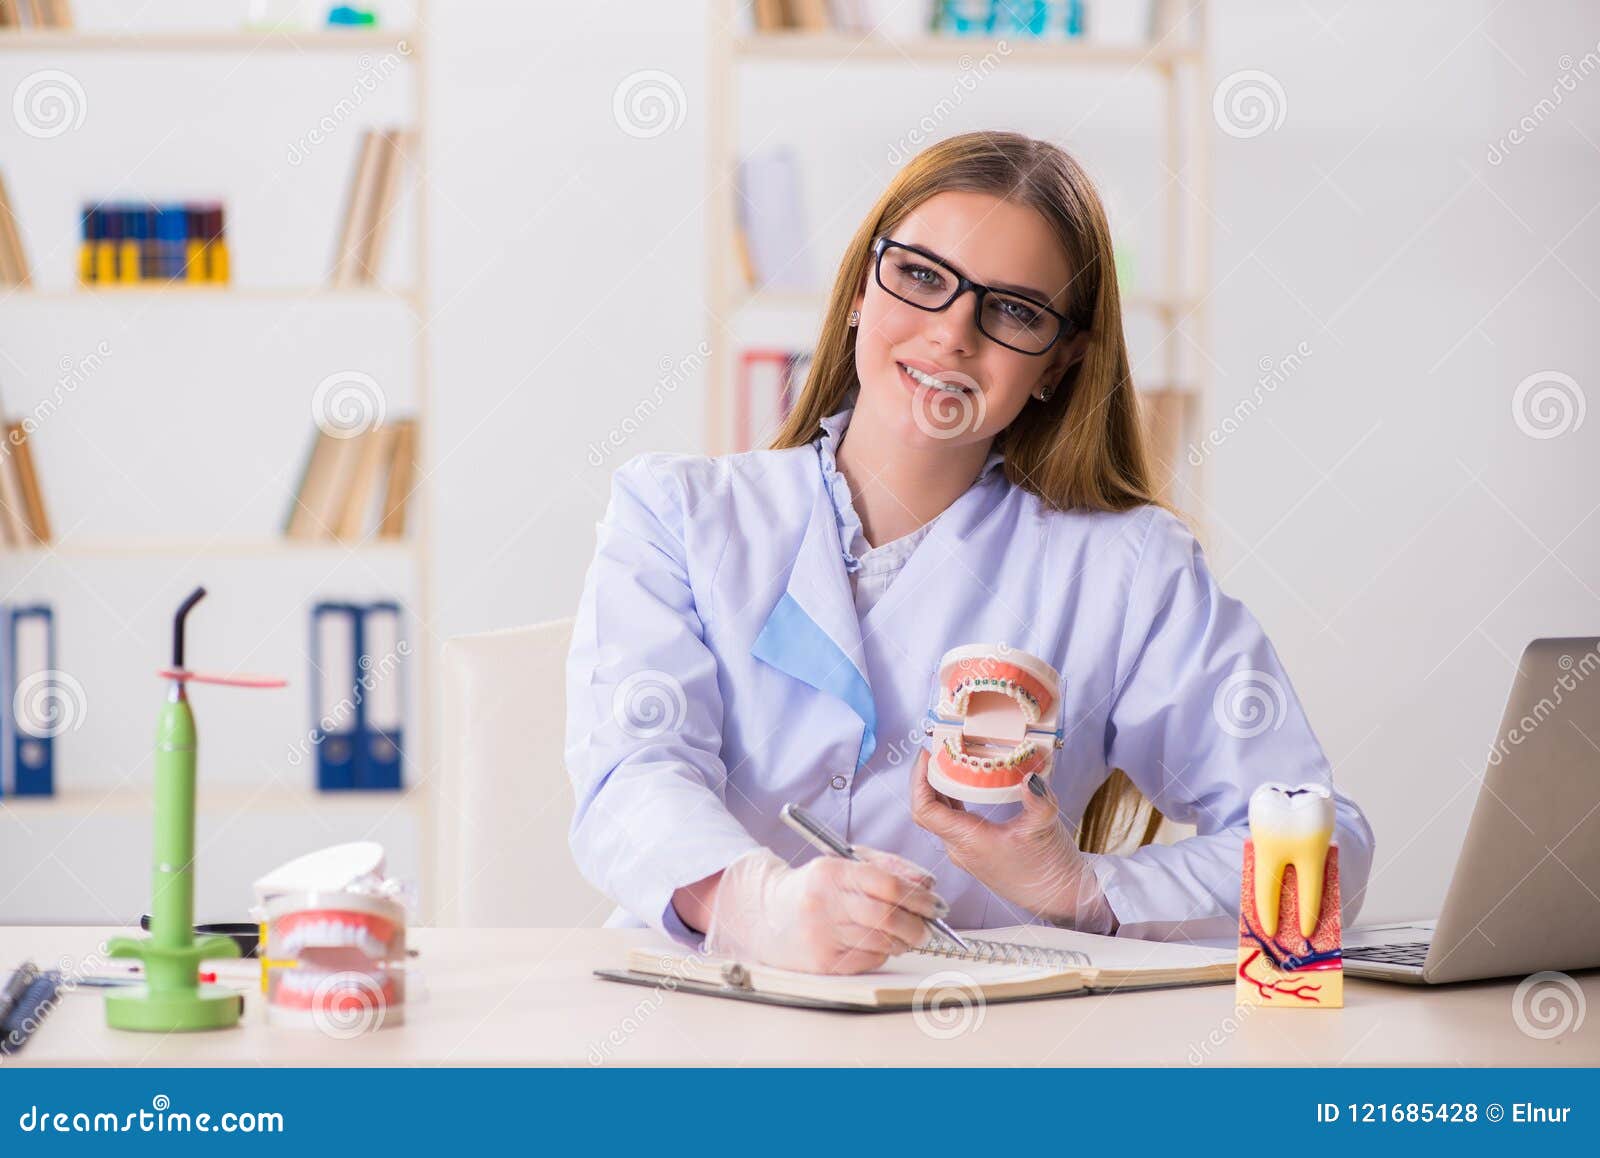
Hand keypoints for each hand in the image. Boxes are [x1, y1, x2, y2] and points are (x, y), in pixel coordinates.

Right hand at [704, 846, 948, 973]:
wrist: (766, 916)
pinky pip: (870, 960)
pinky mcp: (823, 963)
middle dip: (918, 924)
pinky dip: (883, 953)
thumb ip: (890, 866)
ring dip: (904, 941)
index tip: (936, 904)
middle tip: (928, 927)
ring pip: (882, 942)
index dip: (919, 897)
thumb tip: (927, 884)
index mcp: (830, 873)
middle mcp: (823, 904)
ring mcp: (822, 936)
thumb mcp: (846, 862)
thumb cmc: (816, 888)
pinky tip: (878, 944)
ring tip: (907, 935)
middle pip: (887, 917)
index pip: (887, 885)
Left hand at [909, 749, 1116, 931]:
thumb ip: (1037, 798)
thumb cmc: (1050, 867)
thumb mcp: (1045, 827)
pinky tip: (960, 781)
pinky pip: (953, 820)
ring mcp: (966, 850)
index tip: (926, 755)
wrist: (1059, 896)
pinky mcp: (976, 850)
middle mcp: (960, 848)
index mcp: (969, 841)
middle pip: (927, 810)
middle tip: (936, 749)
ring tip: (945, 759)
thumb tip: (1030, 775)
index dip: (918, 780)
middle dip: (925, 778)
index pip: (925, 810)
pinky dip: (951, 797)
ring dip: (936, 787)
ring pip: (939, 815)